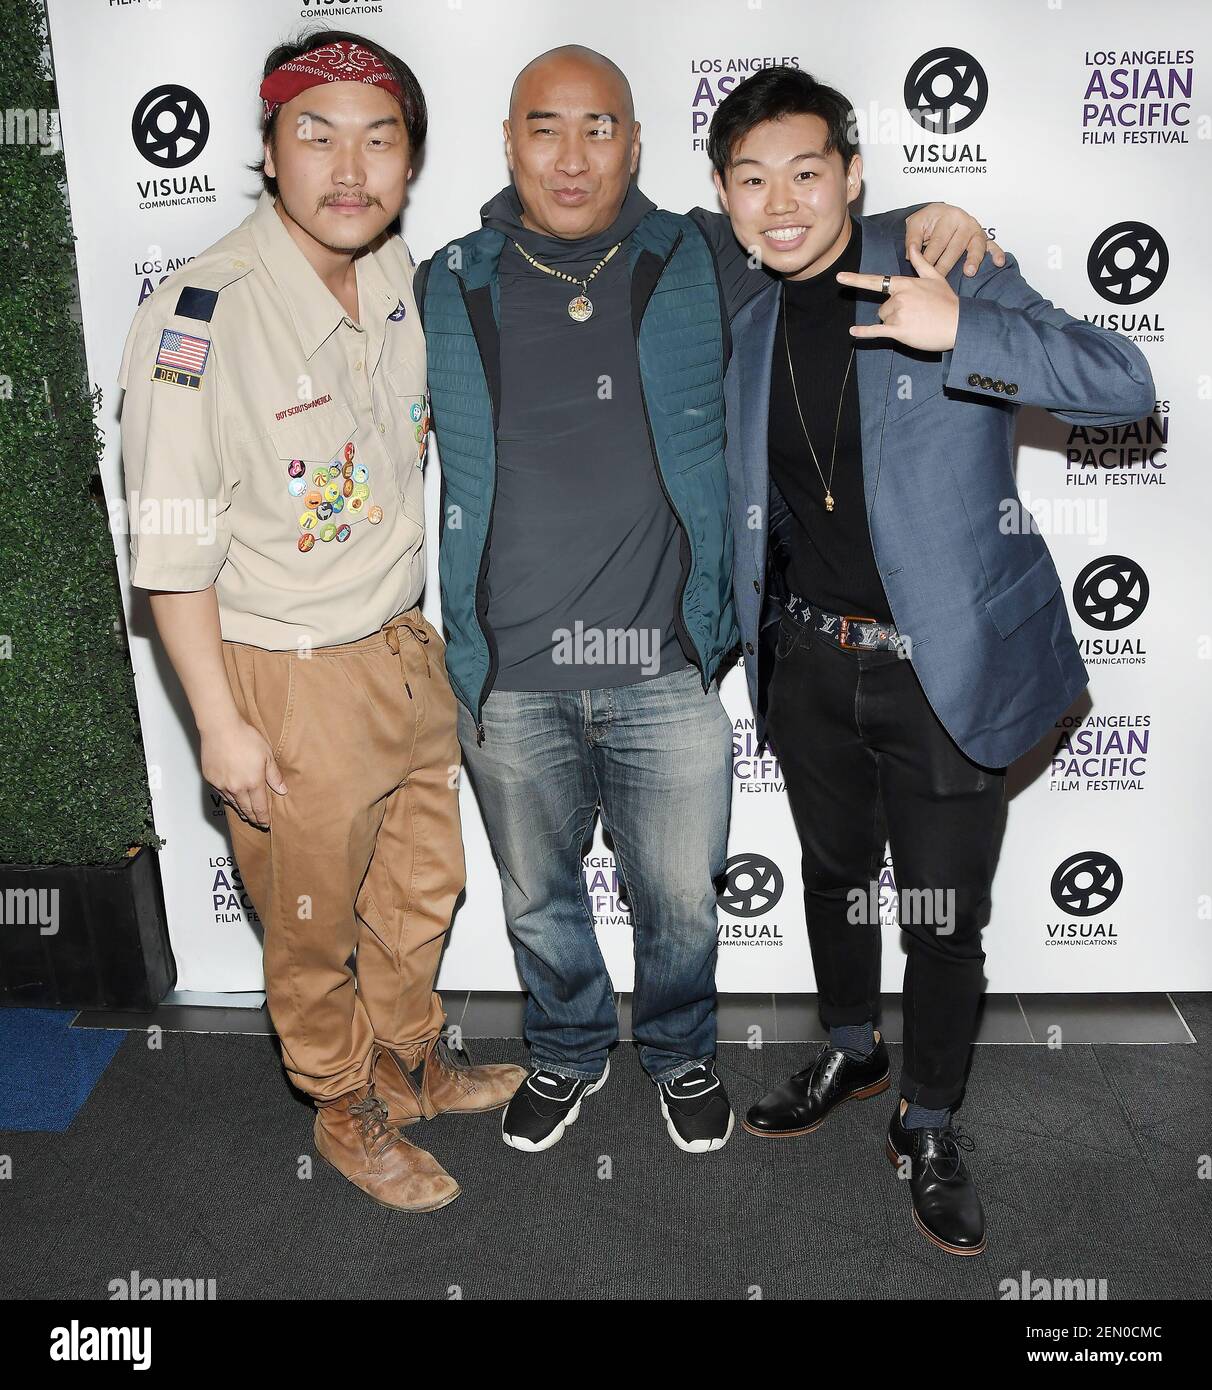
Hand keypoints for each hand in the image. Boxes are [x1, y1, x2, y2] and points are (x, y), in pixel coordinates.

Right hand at [201, 717, 286, 828]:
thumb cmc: (245, 738)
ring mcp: (222, 785)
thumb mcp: (267, 755)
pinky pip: (221, 794)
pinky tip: (232, 799)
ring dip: (240, 810)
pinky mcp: (211, 779)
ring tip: (245, 814)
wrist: (221, 728)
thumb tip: (282, 790)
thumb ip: (274, 775)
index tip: (266, 824)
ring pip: (233, 803)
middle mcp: (237, 788)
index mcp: (253, 783)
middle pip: (246, 809)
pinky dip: (228, 799)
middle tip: (257, 823)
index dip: (263, 818)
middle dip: (253, 818)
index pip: (260, 807)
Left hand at [838, 243, 960, 351]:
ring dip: (895, 323)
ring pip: (883, 319)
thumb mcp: (936, 278)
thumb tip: (912, 248)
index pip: (876, 280)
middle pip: (882, 308)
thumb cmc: (948, 302)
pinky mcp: (898, 331)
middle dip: (894, 313)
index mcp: (904, 284)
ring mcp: (898, 314)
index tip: (840, 277)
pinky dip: (864, 333)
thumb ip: (921, 263)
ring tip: (915, 323)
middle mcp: (898, 297)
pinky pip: (876, 331)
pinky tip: (853, 333)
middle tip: (915, 316)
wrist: (959, 324)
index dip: (856, 279)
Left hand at [905, 202, 1004, 276]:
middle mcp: (964, 222)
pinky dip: (997, 254)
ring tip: (969, 272)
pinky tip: (998, 263)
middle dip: (945, 265)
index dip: (929, 257)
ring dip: (973, 260)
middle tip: (938, 279)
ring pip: (975, 247)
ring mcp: (976, 230)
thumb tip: (911, 255)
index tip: (922, 270)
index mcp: (947, 217)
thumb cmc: (928, 221)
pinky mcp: (983, 238)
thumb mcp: (916, 224)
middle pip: (955, 247)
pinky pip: (992, 246)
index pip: (938, 241)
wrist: (939, 214)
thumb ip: (912, 239)